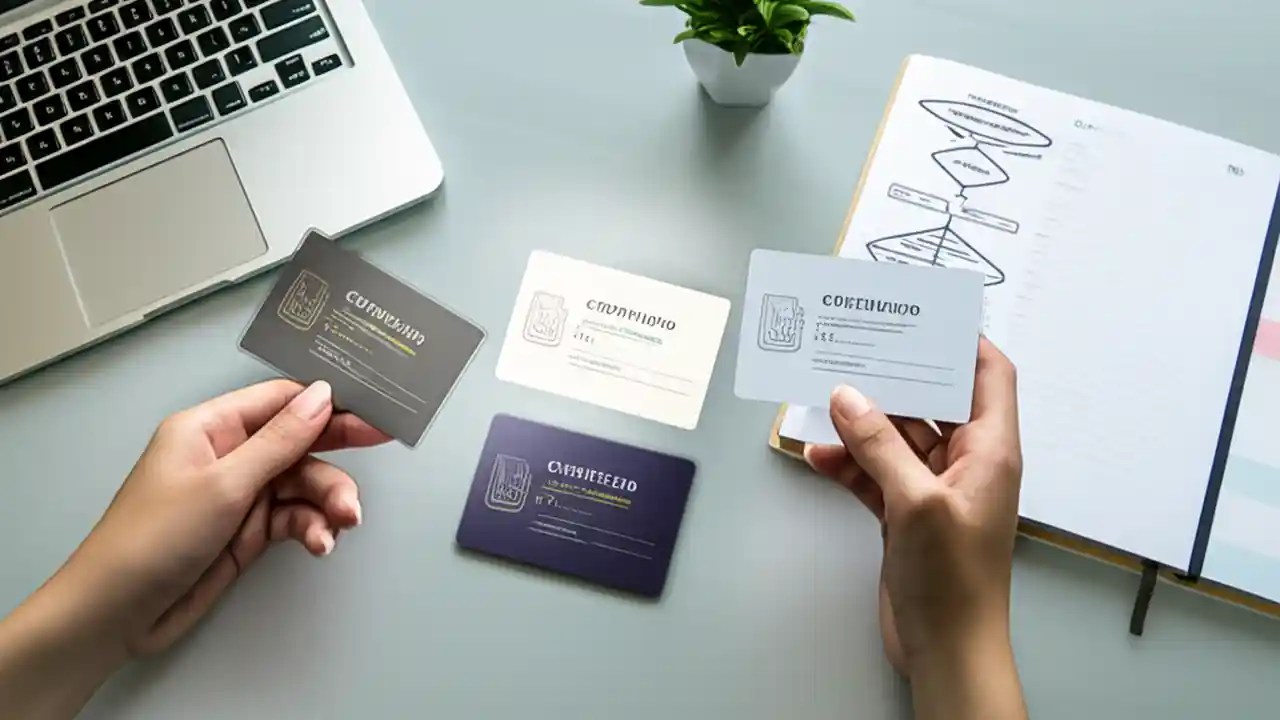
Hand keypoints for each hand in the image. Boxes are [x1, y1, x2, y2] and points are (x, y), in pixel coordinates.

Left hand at [0, 380, 389, 719]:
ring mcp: (238, 495)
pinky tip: (320, 543)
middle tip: (381, 446)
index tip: (369, 407)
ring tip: (343, 521)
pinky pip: (293, 519)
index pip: (279, 400)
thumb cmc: (153, 537)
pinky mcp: (247, 532)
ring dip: (327, 501)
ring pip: (301, 485)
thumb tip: (323, 396)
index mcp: (210, 427)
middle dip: (335, 451)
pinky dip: (311, 529)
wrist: (118, 612)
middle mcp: (227, 455)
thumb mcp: (225, 483)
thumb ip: (281, 441)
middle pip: (297, 441)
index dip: (325, 402)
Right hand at [805, 338, 1024, 718]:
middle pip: (932, 401)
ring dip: (861, 423)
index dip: (964, 341)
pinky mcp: (905, 516)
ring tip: (822, 397)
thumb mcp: (917, 503)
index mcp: (990, 451)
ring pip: (895, 437)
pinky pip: (874, 475)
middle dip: (894, 377)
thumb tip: (847, 397)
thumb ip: (880, 446)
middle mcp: (965, 464)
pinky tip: (818, 454)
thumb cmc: (955, 581)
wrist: (948, 651)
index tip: (925, 315)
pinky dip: (848, 464)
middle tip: (857, 346)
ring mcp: (933, 490)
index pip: (989, 376)